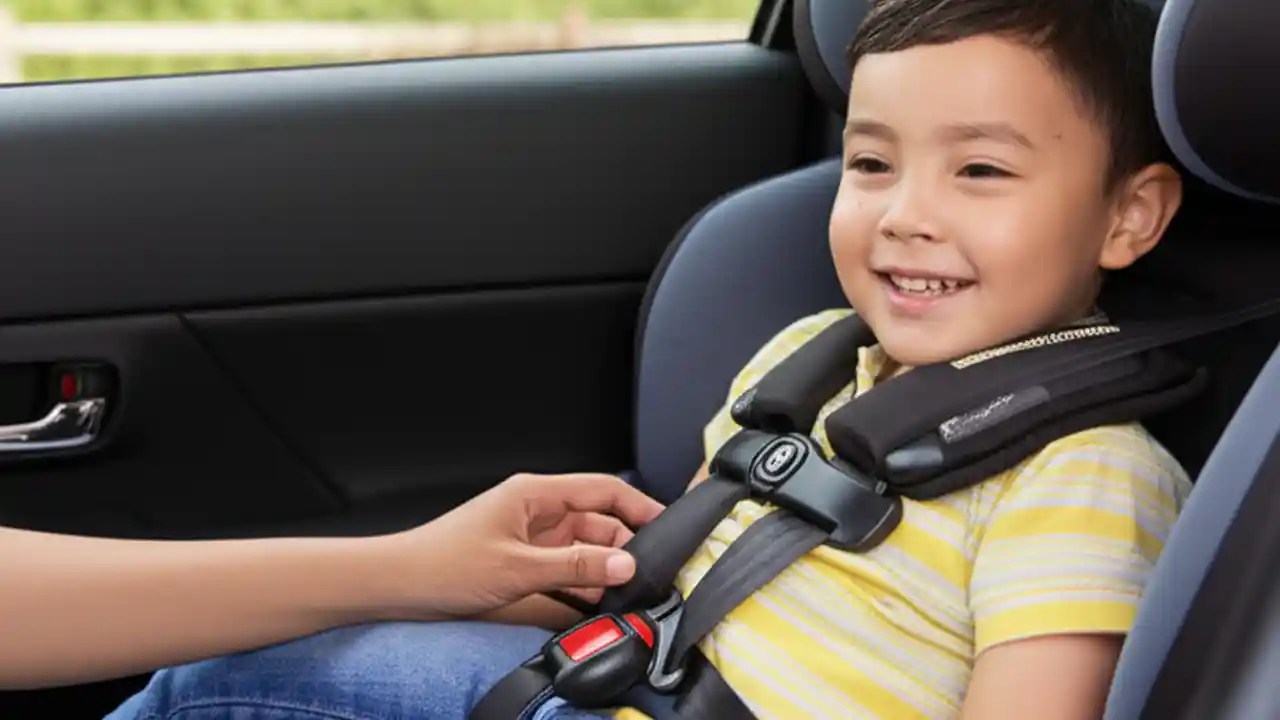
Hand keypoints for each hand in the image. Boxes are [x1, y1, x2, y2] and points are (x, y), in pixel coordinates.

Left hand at [383, 473, 664, 619]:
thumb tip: (625, 563)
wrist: (397, 586)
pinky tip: (596, 604)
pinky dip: (583, 584)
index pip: (603, 490)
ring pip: (584, 548)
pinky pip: (565, 568)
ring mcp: (530, 537)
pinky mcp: (521, 563)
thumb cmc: (443, 564)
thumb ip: (576, 565)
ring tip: (627, 594)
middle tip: (650, 574)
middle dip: (625, 546)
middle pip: (598, 522)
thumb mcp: (518, 568)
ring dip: (604, 569)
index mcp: (535, 494)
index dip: (639, 506)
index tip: (668, 527)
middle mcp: (536, 511)